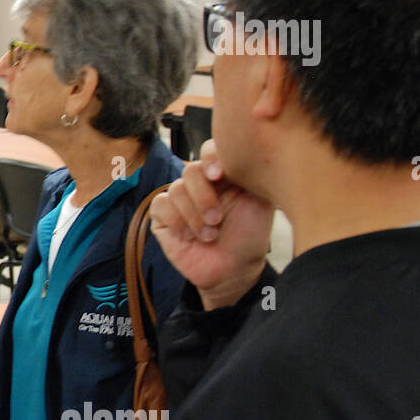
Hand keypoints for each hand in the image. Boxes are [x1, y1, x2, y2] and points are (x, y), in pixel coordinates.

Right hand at [150, 140, 273, 309]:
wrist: (234, 270)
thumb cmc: (249, 236)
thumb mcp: (258, 201)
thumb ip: (246, 175)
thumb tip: (231, 155)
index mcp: (223, 174)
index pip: (210, 150)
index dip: (211, 158)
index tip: (219, 176)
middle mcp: (200, 183)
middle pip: (190, 171)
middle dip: (204, 197)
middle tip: (217, 219)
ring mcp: (180, 199)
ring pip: (176, 190)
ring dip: (193, 216)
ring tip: (209, 236)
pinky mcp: (163, 216)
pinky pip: (161, 205)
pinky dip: (176, 221)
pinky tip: (189, 236)